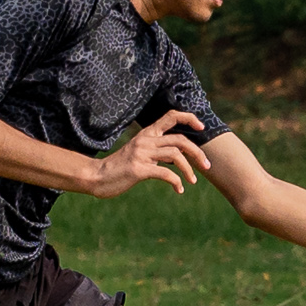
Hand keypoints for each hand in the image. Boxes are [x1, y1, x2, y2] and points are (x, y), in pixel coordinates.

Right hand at [91, 110, 212, 197]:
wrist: (97, 176)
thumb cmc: (120, 167)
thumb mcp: (138, 153)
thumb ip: (156, 150)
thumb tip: (178, 156)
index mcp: (147, 134)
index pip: (171, 116)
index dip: (189, 118)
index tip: (201, 128)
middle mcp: (146, 140)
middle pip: (180, 140)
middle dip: (198, 152)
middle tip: (207, 165)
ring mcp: (142, 154)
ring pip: (176, 155)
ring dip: (189, 170)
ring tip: (193, 181)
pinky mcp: (139, 169)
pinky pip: (166, 173)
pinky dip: (177, 182)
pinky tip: (179, 189)